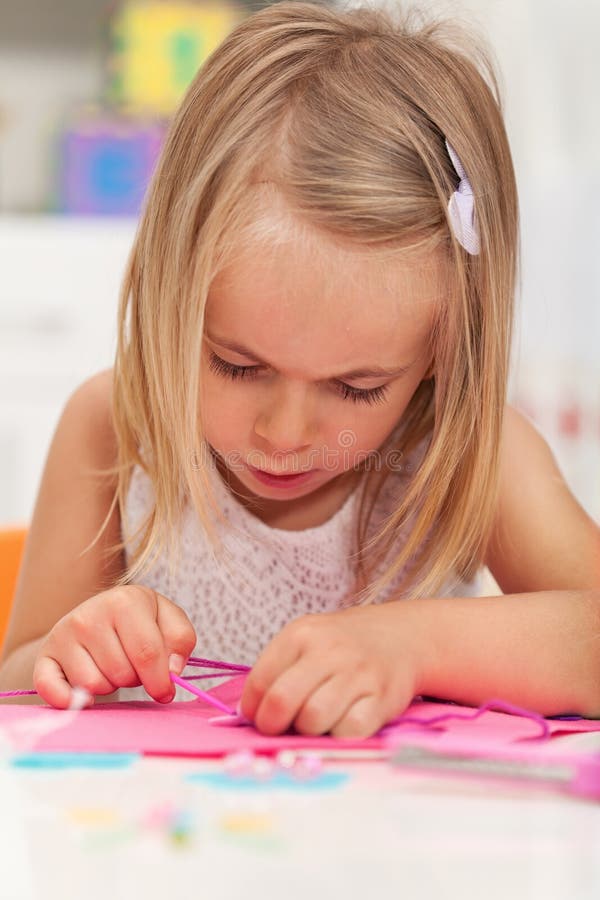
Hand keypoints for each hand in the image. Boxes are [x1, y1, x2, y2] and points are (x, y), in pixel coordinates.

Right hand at [33, 585, 196, 708]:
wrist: (98, 616)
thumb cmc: (140, 622)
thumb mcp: (168, 620)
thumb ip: (181, 640)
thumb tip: (171, 671)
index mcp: (125, 600)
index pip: (147, 652)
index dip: (160, 680)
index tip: (165, 692)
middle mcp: (90, 614)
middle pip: (122, 673)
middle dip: (134, 679)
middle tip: (132, 665)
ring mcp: (63, 634)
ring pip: (94, 685)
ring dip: (109, 686)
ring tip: (111, 667)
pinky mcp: (45, 656)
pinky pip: (52, 689)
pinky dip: (68, 700)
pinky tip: (83, 697)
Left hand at [240, 603, 421, 737]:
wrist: (400, 638)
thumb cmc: (342, 647)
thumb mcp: (305, 641)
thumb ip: (276, 670)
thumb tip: (249, 713)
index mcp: (301, 634)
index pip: (260, 682)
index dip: (253, 709)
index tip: (260, 717)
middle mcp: (329, 651)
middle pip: (282, 702)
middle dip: (274, 725)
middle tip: (282, 727)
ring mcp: (357, 674)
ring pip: (313, 720)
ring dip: (309, 730)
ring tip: (317, 721)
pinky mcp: (382, 699)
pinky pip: (348, 731)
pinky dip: (340, 735)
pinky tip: (342, 722)